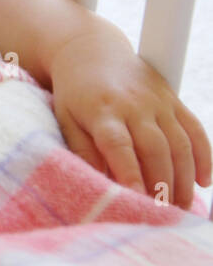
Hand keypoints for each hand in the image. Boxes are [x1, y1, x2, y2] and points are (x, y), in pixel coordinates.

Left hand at [48, 30, 210, 208]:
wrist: (91, 51)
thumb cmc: (74, 93)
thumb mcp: (66, 119)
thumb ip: (82, 150)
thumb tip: (98, 183)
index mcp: (103, 112)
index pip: (119, 145)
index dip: (129, 172)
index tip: (135, 198)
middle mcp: (134, 106)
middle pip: (155, 149)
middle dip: (162, 184)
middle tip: (164, 214)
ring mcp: (157, 102)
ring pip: (179, 143)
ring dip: (184, 177)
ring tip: (181, 206)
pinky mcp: (173, 99)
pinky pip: (195, 129)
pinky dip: (204, 156)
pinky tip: (204, 181)